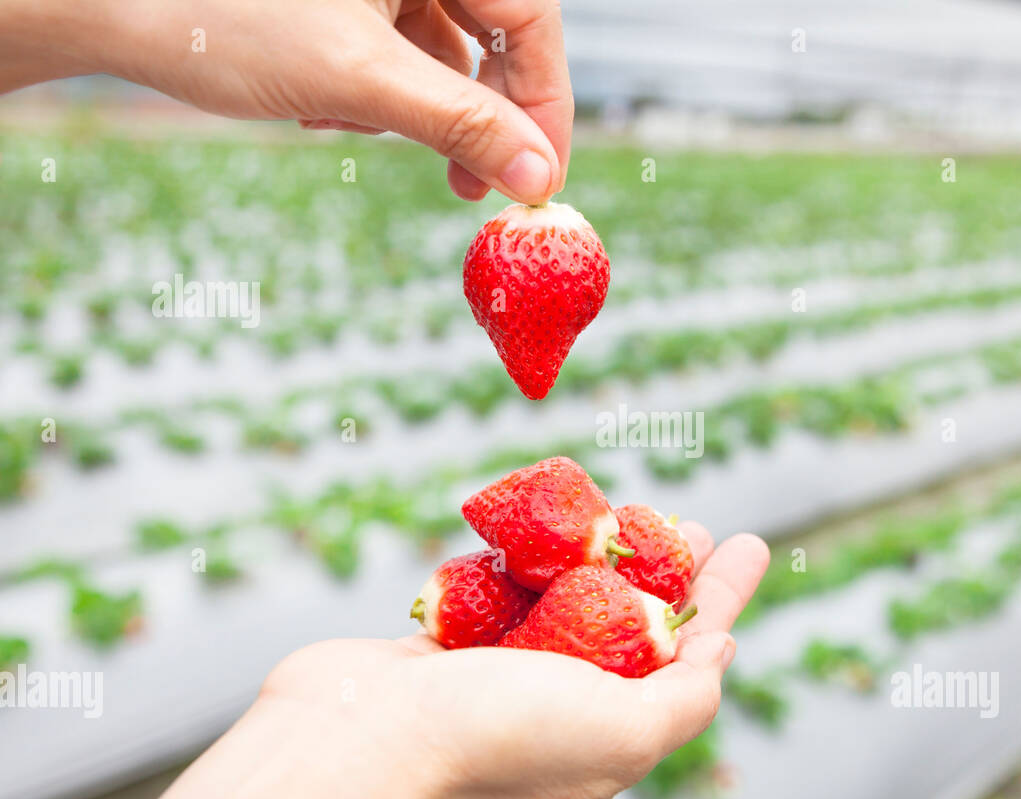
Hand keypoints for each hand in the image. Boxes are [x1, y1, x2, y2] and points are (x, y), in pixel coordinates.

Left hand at [2, 0, 571, 203]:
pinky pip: (398, 48)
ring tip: (349, 124)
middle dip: (478, 116)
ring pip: (443, 50)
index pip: (531, 20)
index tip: (540, 180)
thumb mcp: (356, 77)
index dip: (545, 104)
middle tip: (473, 188)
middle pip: (494, 36)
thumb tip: (538, 178)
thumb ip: (459, 123)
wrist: (105, 0)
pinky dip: (377, 91)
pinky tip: (324, 107)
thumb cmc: (221, 17)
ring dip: (415, 108)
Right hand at [111, 525, 769, 798]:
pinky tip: (543, 528)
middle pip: (632, 626)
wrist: (355, 745)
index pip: (686, 660)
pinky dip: (521, 562)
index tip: (748, 547)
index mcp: (608, 736)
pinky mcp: (447, 651)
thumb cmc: (496, 739)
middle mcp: (560, 709)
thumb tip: (719, 654)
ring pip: (565, 605)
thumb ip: (682, 698)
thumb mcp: (622, 732)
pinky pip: (497, 595)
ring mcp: (501, 678)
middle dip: (668, 573)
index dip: (720, 600)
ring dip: (600, 558)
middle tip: (694, 526)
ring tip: (632, 513)